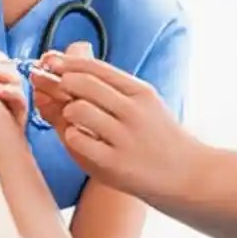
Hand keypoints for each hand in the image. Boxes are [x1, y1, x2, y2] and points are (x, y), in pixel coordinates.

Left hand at [32, 51, 206, 201]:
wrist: (187, 176)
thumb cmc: (159, 139)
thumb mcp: (144, 105)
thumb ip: (108, 89)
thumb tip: (62, 71)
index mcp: (141, 92)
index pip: (96, 67)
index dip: (67, 62)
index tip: (49, 62)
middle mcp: (134, 111)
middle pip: (82, 83)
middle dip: (60, 83)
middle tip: (56, 92)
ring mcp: (124, 137)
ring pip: (77, 109)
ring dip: (67, 113)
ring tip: (76, 122)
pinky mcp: (114, 164)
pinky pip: (77, 140)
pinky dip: (72, 137)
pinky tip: (81, 140)